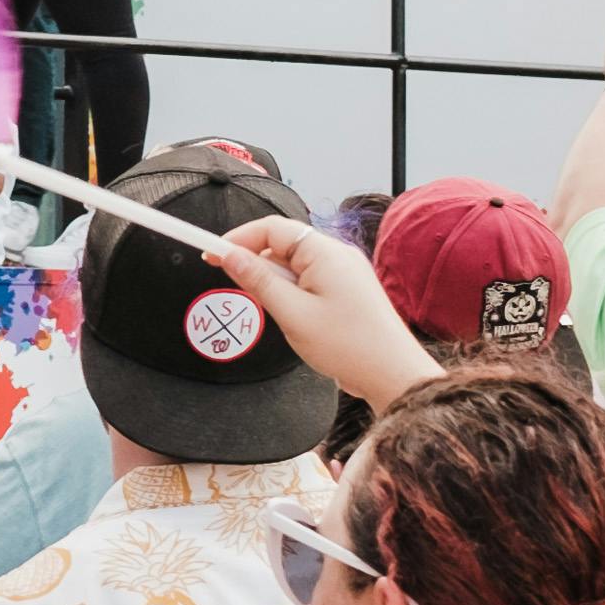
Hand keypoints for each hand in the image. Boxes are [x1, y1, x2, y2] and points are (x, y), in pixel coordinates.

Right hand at [207, 215, 436, 401]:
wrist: (393, 375)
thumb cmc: (348, 346)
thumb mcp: (292, 314)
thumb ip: (258, 281)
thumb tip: (229, 255)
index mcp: (325, 253)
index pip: (272, 228)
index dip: (238, 238)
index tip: (211, 254)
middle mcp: (338, 254)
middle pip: (283, 244)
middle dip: (256, 261)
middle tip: (233, 285)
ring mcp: (346, 271)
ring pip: (295, 264)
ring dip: (275, 281)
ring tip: (275, 312)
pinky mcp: (349, 289)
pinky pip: (311, 278)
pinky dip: (293, 290)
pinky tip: (292, 315)